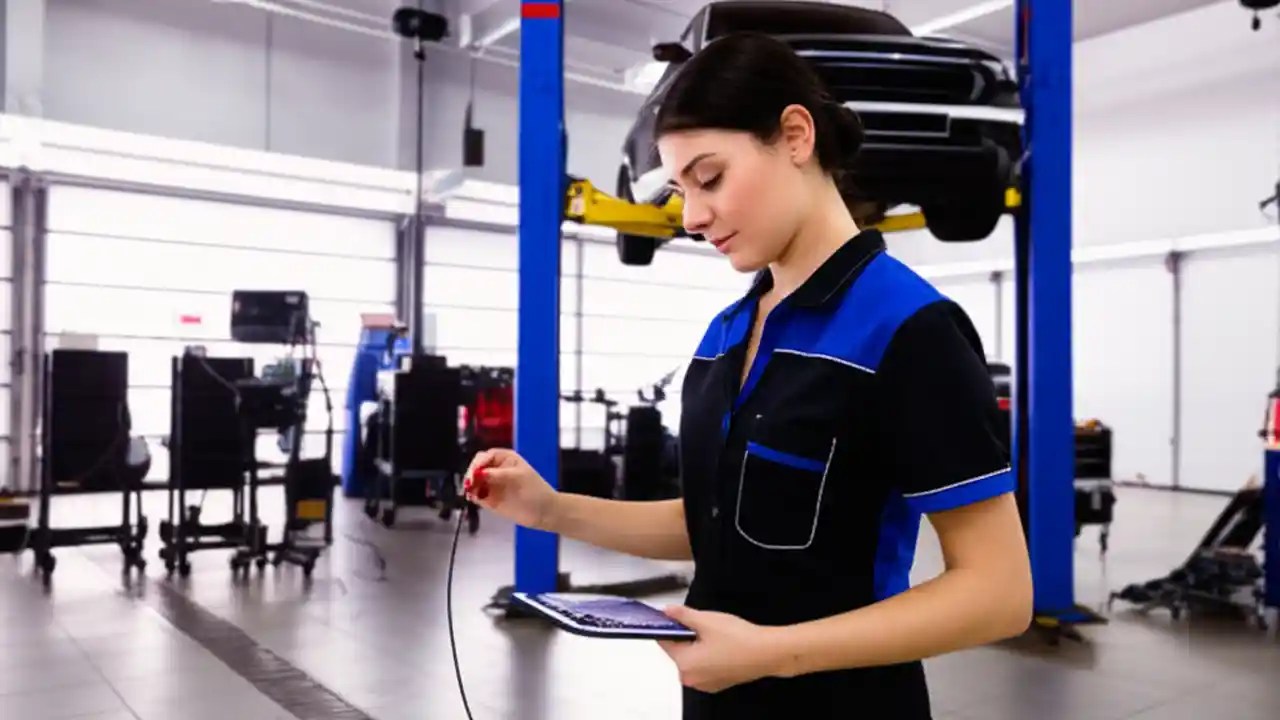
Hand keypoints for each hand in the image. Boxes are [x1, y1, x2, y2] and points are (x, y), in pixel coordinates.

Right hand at [463, 448, 558, 530]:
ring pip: (474, 482)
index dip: (478, 463)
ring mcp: (492, 485)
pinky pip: (476, 495)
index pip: (485, 456)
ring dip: (470, 486)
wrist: (544, 512)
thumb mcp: (518, 477)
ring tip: (470, 492)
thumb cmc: (536, 490)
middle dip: (471, 474)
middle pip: (476, 468)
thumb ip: (498, 474)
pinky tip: (473, 498)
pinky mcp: (490, 499)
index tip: (475, 473)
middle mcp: (495, 470)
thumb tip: (479, 473)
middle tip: (470, 484)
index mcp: (504, 459)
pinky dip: (472, 496)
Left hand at [657, 606, 784, 693]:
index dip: (670, 625)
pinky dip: (709, 655)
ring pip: (692, 658)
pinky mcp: (717, 683)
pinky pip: (705, 666)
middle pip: (678, 650)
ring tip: (716, 634)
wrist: (768, 653)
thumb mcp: (706, 620)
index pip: (664, 641)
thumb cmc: (739, 639)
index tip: (677, 615)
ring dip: (698, 645)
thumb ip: (682, 615)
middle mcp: (691, 679)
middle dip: (687, 636)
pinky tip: (723, 645)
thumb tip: (667, 611)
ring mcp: (704, 684)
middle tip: (704, 624)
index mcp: (685, 664)